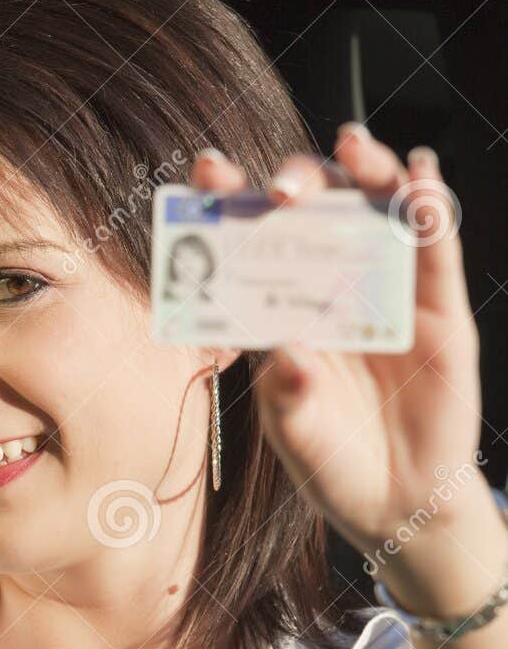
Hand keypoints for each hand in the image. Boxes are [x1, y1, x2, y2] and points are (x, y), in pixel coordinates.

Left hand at [191, 124, 483, 562]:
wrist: (396, 501)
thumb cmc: (330, 462)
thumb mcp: (295, 435)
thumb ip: (287, 396)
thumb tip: (288, 353)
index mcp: (280, 308)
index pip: (251, 240)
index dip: (231, 200)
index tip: (209, 170)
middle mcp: (331, 286)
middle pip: (317, 209)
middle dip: (298, 182)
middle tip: (280, 189)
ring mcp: (386, 291)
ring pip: (379, 210)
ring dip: (369, 171)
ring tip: (353, 146)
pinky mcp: (438, 309)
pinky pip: (435, 251)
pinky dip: (430, 211)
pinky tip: (421, 183)